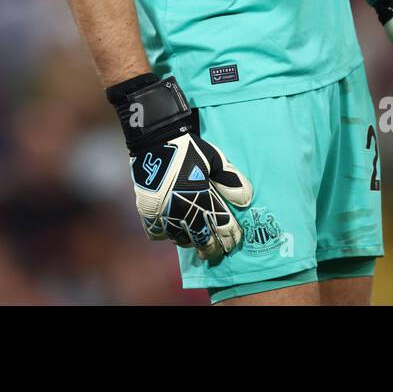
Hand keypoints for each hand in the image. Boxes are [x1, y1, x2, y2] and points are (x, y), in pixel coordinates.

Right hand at [107, 73, 253, 261]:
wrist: (154, 140)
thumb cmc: (188, 148)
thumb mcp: (214, 158)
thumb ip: (230, 179)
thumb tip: (246, 200)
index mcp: (202, 197)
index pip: (222, 227)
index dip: (230, 237)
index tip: (234, 242)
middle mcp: (183, 210)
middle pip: (202, 240)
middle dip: (212, 248)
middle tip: (216, 251)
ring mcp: (163, 213)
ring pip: (180, 239)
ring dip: (190, 241)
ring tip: (196, 241)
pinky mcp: (147, 212)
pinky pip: (158, 234)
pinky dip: (166, 234)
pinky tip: (172, 230)